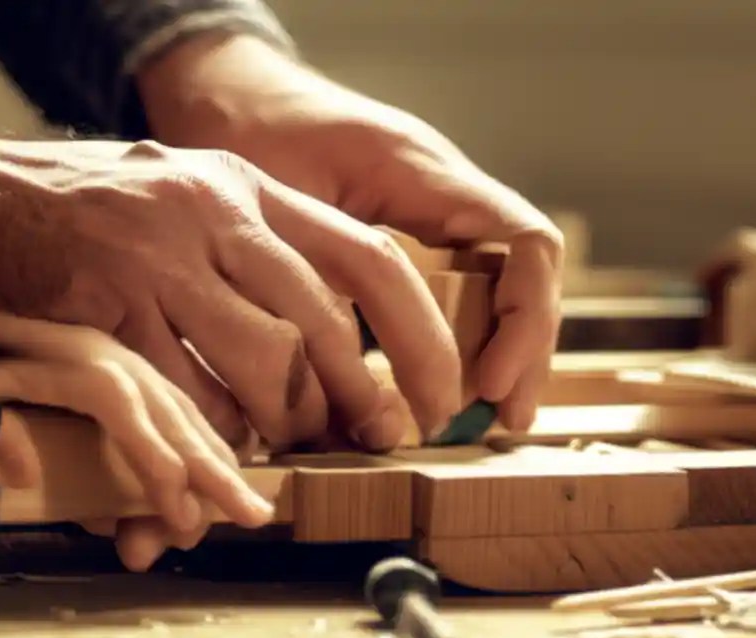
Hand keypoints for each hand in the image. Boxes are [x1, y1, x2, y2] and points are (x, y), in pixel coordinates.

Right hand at [0, 86, 459, 536]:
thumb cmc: (44, 204)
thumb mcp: (157, 198)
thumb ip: (225, 251)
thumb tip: (297, 330)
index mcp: (236, 183)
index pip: (365, 258)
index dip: (414, 334)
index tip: (424, 393)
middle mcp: (208, 206)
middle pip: (320, 322)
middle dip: (353, 400)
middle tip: (366, 445)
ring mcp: (155, 249)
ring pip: (259, 362)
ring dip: (271, 430)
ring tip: (268, 467)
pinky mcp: (98, 298)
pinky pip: (177, 389)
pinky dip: (195, 442)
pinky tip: (196, 470)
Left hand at [140, 35, 563, 429]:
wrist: (229, 96)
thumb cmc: (248, 131)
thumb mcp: (277, 196)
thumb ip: (316, 268)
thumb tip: (338, 364)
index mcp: (425, 174)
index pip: (524, 243)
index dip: (525, 320)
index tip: (489, 384)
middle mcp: (445, 191)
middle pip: (526, 275)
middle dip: (523, 352)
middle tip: (498, 423)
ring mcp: (433, 212)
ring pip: (499, 286)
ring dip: (496, 352)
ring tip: (477, 419)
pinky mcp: (410, 233)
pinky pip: (459, 287)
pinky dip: (457, 339)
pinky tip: (435, 388)